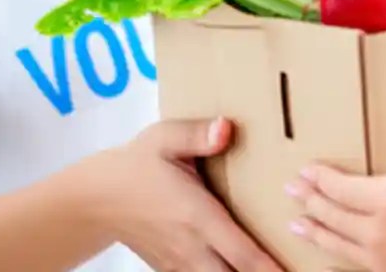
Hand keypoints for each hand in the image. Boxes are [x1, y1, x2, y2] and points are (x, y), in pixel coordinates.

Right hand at [84, 118, 282, 270]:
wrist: (94, 198)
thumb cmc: (135, 164)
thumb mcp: (164, 139)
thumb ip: (198, 134)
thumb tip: (227, 128)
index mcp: (196, 215)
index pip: (240, 251)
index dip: (268, 267)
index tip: (290, 271)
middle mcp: (190, 246)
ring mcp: (179, 262)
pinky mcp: (170, 268)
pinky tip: (239, 270)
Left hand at [285, 95, 385, 270]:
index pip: (341, 187)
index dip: (320, 179)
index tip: (305, 172)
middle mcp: (377, 227)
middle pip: (332, 213)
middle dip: (310, 201)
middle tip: (291, 191)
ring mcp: (380, 256)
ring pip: (336, 241)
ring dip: (314, 231)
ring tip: (297, 225)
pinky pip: (351, 264)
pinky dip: (334, 256)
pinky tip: (327, 257)